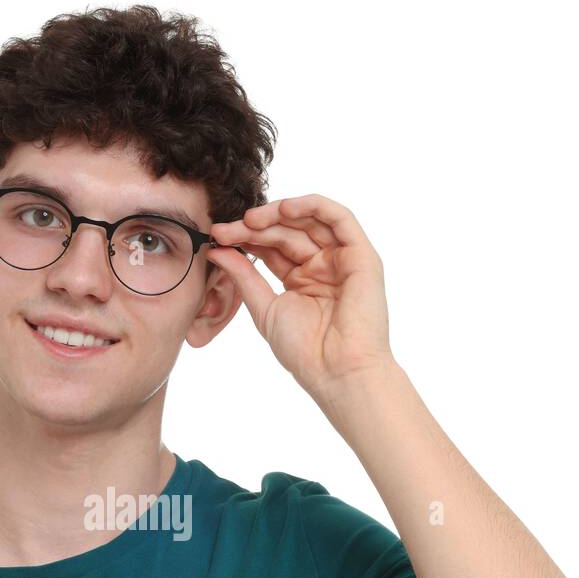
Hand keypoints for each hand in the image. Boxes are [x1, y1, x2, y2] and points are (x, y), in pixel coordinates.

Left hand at [207, 194, 393, 392]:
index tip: (217, 236)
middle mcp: (323, 265)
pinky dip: (313, 206)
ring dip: (280, 213)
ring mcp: (343, 259)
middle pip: (287, 231)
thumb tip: (216, 250)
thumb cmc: (304, 350)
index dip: (245, 237)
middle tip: (226, 229)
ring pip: (311, 220)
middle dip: (255, 227)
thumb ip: (244, 276)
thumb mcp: (265, 308)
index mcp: (302, 279)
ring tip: (250, 219)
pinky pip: (339, 218)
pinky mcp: (362, 255)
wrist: (336, 371)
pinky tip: (285, 208)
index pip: (272, 246)